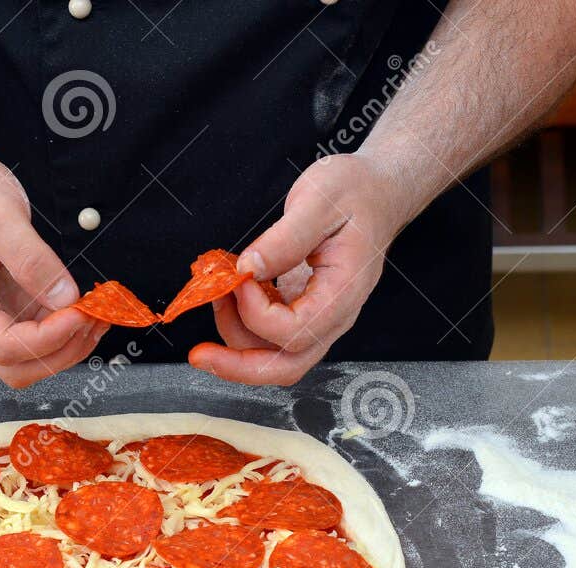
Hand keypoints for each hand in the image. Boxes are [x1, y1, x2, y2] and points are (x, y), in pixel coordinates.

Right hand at [0, 146, 105, 387]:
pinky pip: (36, 334)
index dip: (47, 339)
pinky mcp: (4, 306)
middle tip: (95, 318)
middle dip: (61, 351)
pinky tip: (86, 307)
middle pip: (15, 367)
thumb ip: (32, 258)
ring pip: (28, 358)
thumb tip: (65, 298)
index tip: (80, 312)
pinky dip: (65, 329)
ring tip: (97, 313)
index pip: (2, 346)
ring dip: (68, 345)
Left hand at [188, 153, 412, 385]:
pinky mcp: (303, 309)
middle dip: (238, 366)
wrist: (376, 193)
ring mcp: (318, 317)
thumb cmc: (355, 193)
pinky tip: (231, 293)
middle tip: (199, 354)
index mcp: (344, 293)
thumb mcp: (319, 200)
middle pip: (287, 366)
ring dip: (235, 335)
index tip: (239, 277)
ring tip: (218, 293)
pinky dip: (242, 322)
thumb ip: (285, 238)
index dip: (257, 313)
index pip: (296, 332)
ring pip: (274, 355)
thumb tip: (249, 268)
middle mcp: (333, 316)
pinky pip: (270, 335)